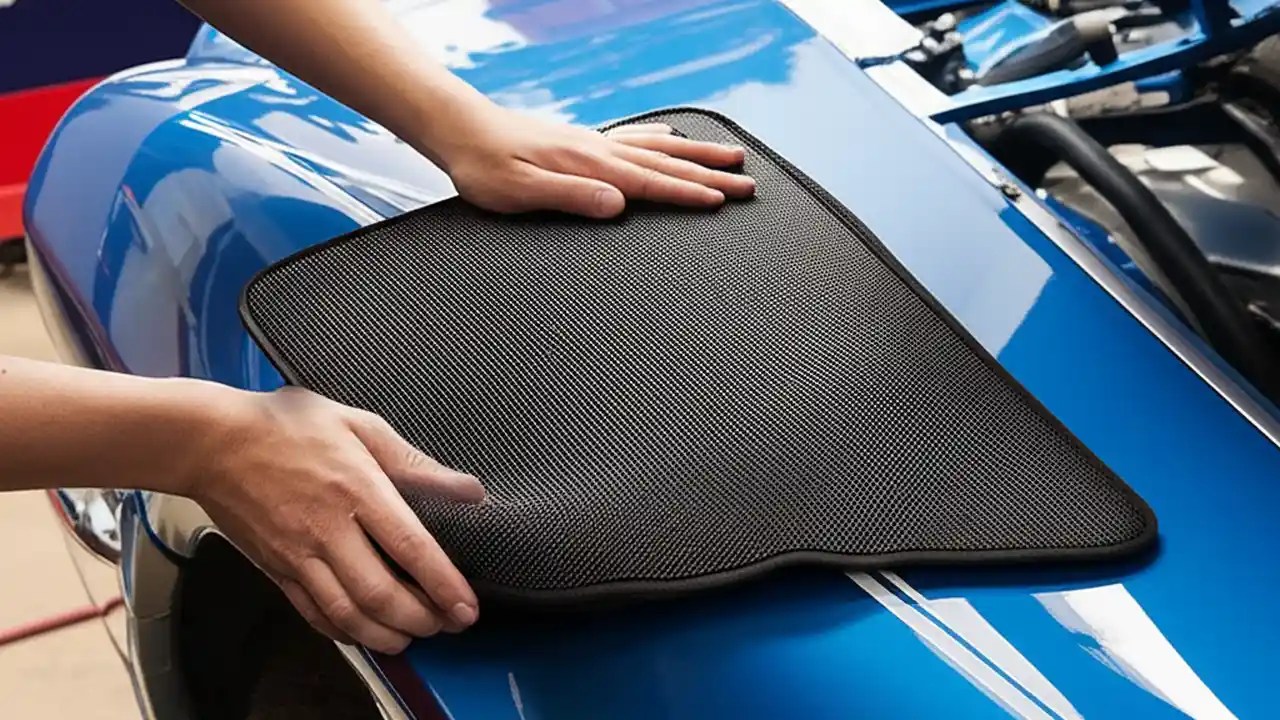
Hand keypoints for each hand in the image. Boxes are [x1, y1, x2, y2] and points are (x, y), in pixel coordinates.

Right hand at [191, 387, 483, 653]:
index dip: (443, 584)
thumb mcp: (360, 425)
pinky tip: (365, 631)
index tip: (466, 607)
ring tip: (412, 636)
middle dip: (421, 619)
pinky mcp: (276, 568)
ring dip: (385, 635)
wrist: (213, 442)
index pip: (410, 547)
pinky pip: (312, 613)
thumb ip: (416, 463)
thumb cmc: (287, 425)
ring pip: (347, 613)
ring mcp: (298, 553)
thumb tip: (469, 490)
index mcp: (357, 488)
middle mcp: (328, 528)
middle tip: (446, 624)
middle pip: (380, 593)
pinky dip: (344, 631)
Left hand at [426, 105, 755, 217]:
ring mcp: (593, 141)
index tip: (723, 201)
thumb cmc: (484, 167)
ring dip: (696, 154)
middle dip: (710, 175)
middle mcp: (598, 149)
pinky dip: (660, 139)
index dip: (689, 194)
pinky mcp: (582, 140)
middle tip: (749, 183)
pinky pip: (634, 137)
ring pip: (658, 147)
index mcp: (590, 166)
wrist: (460, 130)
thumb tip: (618, 205)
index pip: (651, 183)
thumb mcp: (521, 192)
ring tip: (730, 157)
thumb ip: (571, 198)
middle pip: (667, 163)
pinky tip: (671, 137)